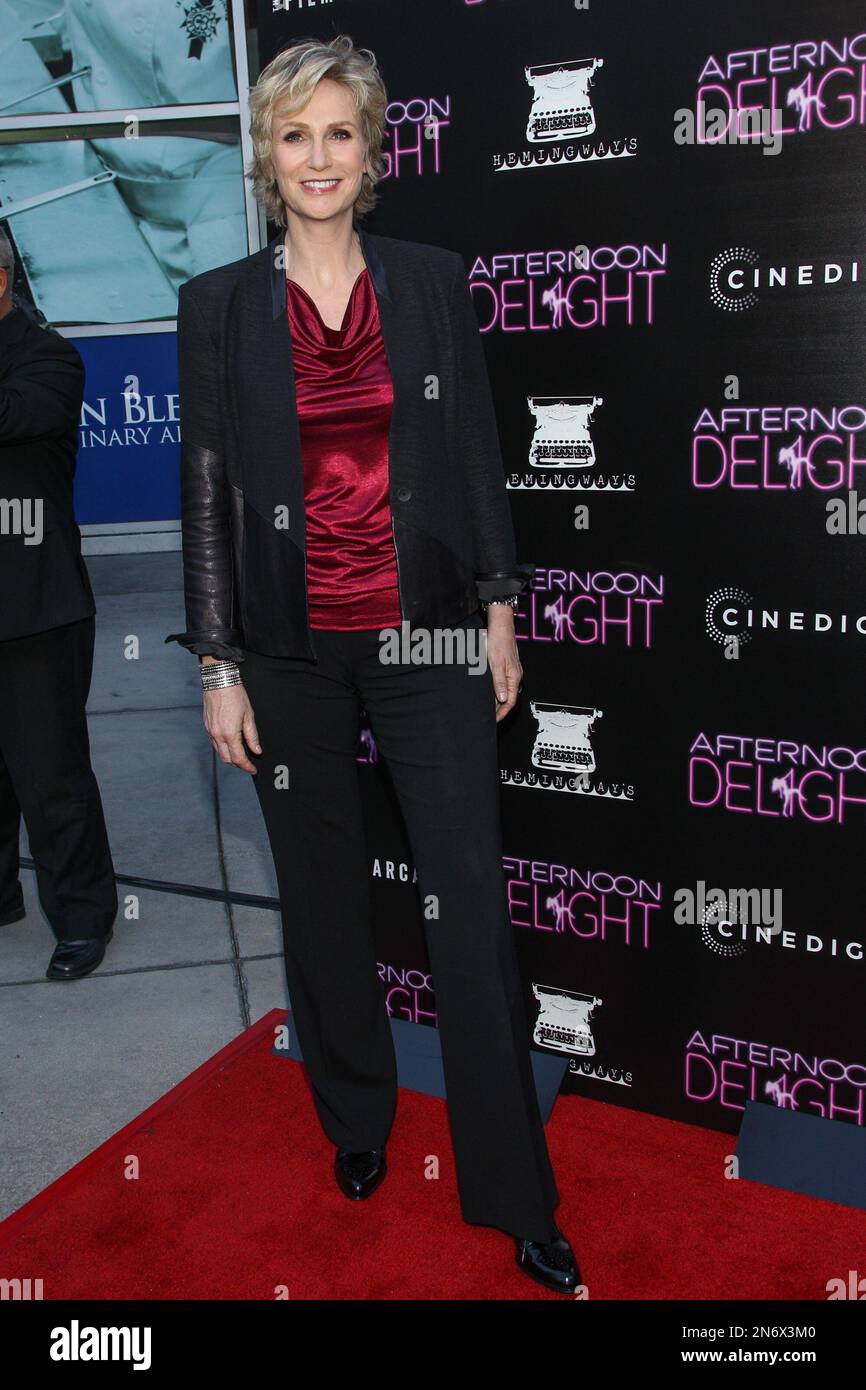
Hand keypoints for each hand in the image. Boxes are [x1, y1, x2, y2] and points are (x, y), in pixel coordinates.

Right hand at [202, 681, 261, 773]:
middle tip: (248, 763)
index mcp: (229, 734)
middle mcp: (217, 735)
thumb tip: (256, 750)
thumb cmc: (235, 695)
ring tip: (241, 754)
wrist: (219, 680)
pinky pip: (214, 743)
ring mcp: (210, 731)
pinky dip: (223, 747)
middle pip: (227, 759)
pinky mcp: (206, 726)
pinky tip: (230, 743)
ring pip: (219, 752)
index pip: (238, 758)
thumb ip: (252, 736)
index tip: (253, 769)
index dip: (247, 766)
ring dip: (229, 756)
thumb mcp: (249, 715)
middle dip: (238, 764)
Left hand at [484, 606, 522, 722]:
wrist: (501, 627)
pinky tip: (490, 692)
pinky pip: (505, 684)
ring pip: (507, 691)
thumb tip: (502, 699)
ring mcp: (512, 672)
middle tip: (490, 717)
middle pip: (510, 698)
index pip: (510, 701)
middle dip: (500, 709)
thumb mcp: (496, 664)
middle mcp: (516, 676)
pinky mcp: (508, 667)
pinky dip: (497, 691)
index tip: (494, 720)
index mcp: (514, 677)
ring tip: (489, 708)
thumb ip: (499, 682)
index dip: (502, 712)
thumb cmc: (498, 642)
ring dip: (498, 701)